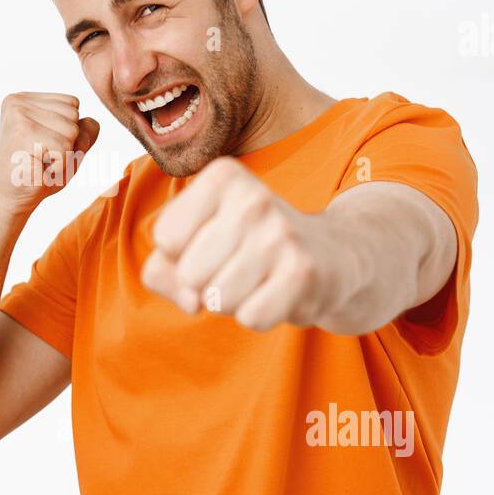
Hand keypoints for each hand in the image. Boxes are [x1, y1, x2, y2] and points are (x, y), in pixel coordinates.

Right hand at [0, 92, 99, 216]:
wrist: (9, 201)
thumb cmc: (38, 174)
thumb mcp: (68, 149)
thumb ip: (84, 132)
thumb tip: (92, 121)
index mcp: (24, 99)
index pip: (72, 103)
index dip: (67, 132)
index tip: (43, 147)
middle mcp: (18, 101)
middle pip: (73, 115)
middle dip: (67, 143)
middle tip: (42, 158)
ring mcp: (18, 115)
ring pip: (72, 130)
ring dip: (63, 156)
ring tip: (40, 163)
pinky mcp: (22, 133)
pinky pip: (65, 148)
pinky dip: (59, 166)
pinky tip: (38, 170)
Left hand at [140, 156, 353, 330]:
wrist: (331, 255)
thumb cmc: (245, 247)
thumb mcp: (193, 242)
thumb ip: (162, 271)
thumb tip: (191, 300)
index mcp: (223, 176)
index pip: (165, 238)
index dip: (181, 254)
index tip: (213, 241)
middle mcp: (253, 197)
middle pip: (189, 274)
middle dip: (206, 283)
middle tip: (240, 265)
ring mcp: (281, 234)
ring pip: (217, 299)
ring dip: (232, 301)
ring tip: (259, 278)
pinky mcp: (303, 272)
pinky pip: (250, 318)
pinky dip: (259, 316)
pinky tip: (279, 292)